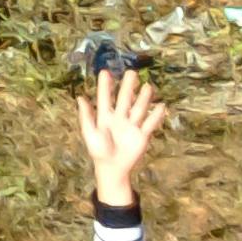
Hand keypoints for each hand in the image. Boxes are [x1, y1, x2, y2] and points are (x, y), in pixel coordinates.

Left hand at [76, 62, 162, 211]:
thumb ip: (86, 116)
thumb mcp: (90, 133)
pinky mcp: (142, 135)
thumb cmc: (98, 151)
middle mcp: (119, 118)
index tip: (105, 72)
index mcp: (105, 116)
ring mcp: (132, 126)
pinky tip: (161, 106)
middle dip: (128, 87)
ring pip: (139, 109)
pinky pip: (150, 124)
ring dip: (143, 98)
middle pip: (125, 99)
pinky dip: (156, 116)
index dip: (105, 86)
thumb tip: (80, 97)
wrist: (112, 168)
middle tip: (132, 73)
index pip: (105, 98)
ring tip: (148, 86)